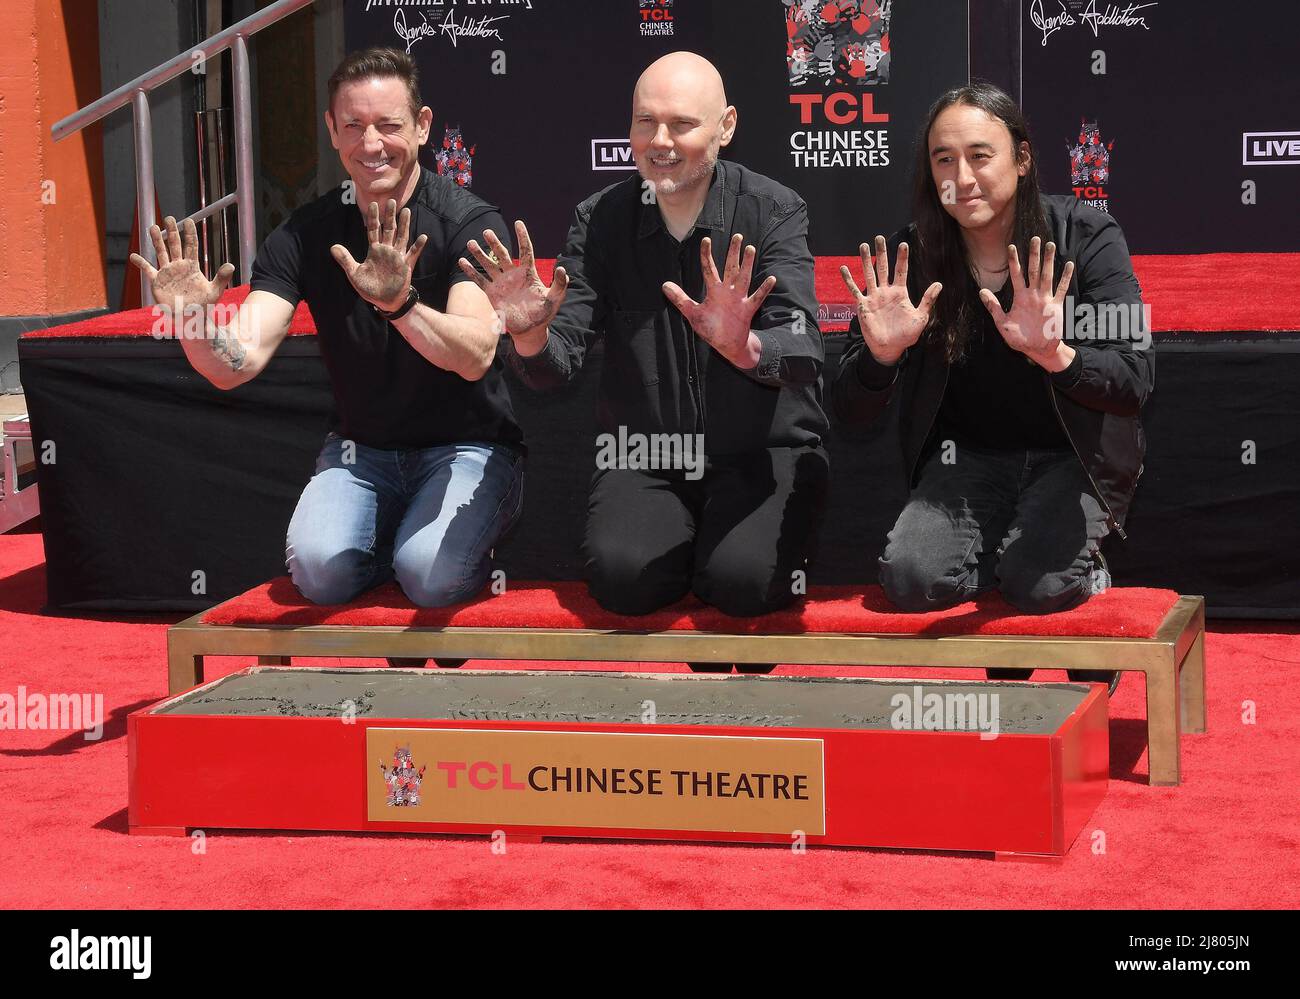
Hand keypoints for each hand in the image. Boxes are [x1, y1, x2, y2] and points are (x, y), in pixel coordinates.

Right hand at [129, 216, 234, 312]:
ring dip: (157, 240)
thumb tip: (231, 265)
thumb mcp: (215, 291)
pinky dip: (140, 263)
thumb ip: (222, 278)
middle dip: (172, 231)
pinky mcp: (157, 282)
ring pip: (161, 252)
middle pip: (175, 245)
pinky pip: (147, 270)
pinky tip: (133, 256)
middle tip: (170, 218)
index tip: (190, 220)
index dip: (190, 233)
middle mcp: (179, 267)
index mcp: (192, 267)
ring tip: (153, 227)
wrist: (191, 318)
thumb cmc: (204, 306)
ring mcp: (167, 273)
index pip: (191, 246)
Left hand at [330, 200, 428, 311]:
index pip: (373, 230)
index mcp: (374, 250)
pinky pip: (413, 254)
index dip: (374, 218)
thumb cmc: (370, 288)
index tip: (374, 204)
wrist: (384, 302)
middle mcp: (387, 251)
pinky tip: (423, 237)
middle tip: (391, 201)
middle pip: (389, 229)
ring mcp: (397, 257)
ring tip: (406, 211)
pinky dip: (417, 246)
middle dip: (390, 215)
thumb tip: (332, 247)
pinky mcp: (406, 266)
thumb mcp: (354, 274)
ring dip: (404, 225)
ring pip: (402, 237)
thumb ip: (345, 259)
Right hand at [457, 220, 567, 335]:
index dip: (522, 237)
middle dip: (495, 243)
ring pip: (489, 265)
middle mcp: (513, 275)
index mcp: (528, 273)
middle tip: (487, 231)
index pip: (525, 250)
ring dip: (480, 254)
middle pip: (503, 254)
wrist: (530, 329)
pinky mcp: (492, 293)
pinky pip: (480, 280)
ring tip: (470, 243)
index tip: (518, 223)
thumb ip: (559, 284)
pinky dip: (471, 272)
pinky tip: (462, 261)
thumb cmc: (544, 313)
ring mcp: (501, 283)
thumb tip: (562, 269)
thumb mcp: (554, 299)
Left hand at [662, 234, 774, 366]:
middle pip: (731, 268)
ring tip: (750, 248)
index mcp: (714, 291)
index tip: (705, 240)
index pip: (709, 269)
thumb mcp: (693, 313)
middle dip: (733, 252)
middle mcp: (727, 292)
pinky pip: (757, 297)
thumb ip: (680, 299)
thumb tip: (664, 285)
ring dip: (747, 264)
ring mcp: (738, 299)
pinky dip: (764, 289)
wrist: (726, 345)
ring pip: (744, 277)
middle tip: (738, 236)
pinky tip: (771, 278)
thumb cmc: (711, 328)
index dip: (706, 255)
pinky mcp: (747, 310)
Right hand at [839, 235, 940, 365]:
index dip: (902, 258)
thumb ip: (928, 300)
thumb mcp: (921, 317)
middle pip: (883, 268)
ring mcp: (873, 298)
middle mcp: (886, 292)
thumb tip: (939, 284)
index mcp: (900, 293)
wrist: (890, 348)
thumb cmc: (906, 335)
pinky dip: (849, 279)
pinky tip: (844, 268)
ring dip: (865, 261)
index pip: (901, 271)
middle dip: (882, 253)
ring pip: (869, 274)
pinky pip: (854, 290)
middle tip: (879, 238)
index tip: (904, 244)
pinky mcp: (863, 306)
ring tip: (863, 246)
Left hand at [979, 235, 1074, 364]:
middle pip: (1033, 270)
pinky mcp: (1056, 305)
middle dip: (1033, 255)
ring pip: (1047, 275)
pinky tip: (1068, 264)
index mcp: (1020, 297)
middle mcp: (1033, 295)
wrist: (1037, 350)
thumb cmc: (1020, 339)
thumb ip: (994, 307)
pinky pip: (1062, 289)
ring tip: (1050, 245)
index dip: (1014, 261)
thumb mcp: (1002, 323)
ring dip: (1049, 261)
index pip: (1016, 275)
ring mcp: (1045, 298)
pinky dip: (1065, 277)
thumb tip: (982, 291)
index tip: (1011, 246)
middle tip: (1035, 238)